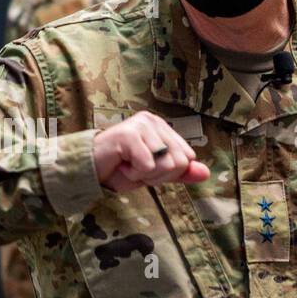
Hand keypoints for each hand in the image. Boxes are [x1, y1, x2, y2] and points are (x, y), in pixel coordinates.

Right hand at [93, 111, 208, 191]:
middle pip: (180, 162)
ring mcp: (141, 125)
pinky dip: (134, 173)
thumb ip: (180, 172)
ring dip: (145, 175)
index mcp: (162, 127)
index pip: (187, 158)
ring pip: (165, 164)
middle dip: (158, 175)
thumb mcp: (155, 174)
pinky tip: (121, 164)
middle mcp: (153, 121)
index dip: (169, 173)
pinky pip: (148, 164)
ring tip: (128, 165)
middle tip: (137, 169)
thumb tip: (206, 173)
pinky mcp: (129, 134)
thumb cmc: (120, 169)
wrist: (90, 171)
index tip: (147, 169)